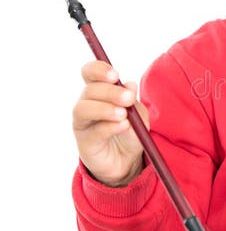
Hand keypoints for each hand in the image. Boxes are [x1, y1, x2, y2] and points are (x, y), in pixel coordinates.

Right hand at [73, 60, 148, 186]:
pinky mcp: (85, 142)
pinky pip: (93, 131)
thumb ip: (133, 100)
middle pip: (90, 90)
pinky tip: (123, 126)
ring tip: (124, 114)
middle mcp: (86, 104)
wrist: (127, 161)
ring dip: (105, 108)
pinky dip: (109, 127)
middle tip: (129, 98)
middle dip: (110, 92)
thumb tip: (129, 85)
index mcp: (99, 92)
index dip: (98, 70)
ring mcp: (82, 123)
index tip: (115, 75)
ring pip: (84, 108)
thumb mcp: (138, 114)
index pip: (90, 73)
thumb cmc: (130, 132)